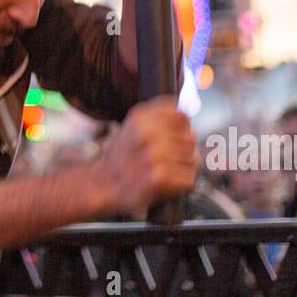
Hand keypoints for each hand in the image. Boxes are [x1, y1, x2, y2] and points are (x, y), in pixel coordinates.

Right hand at [95, 96, 196, 215]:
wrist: (103, 185)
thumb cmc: (122, 155)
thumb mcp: (134, 124)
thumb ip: (160, 114)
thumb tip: (190, 110)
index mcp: (141, 117)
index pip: (182, 116)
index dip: (181, 128)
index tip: (172, 138)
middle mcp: (147, 134)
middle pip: (190, 137)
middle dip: (184, 149)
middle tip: (168, 159)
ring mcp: (154, 156)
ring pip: (194, 159)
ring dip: (184, 167)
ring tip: (167, 171)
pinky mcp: (159, 179)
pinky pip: (189, 179)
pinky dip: (183, 184)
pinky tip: (168, 183)